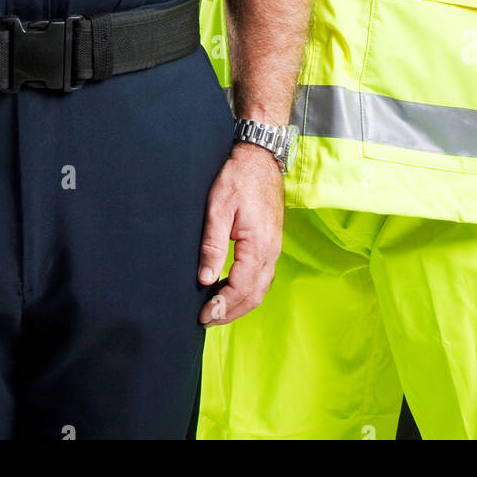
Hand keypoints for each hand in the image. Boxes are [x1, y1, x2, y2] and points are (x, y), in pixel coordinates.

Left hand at [196, 143, 284, 324]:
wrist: (260, 157)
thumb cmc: (238, 178)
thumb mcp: (218, 208)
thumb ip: (212, 245)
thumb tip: (205, 278)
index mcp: (258, 245)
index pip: (241, 288)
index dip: (222, 306)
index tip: (203, 316)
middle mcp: (271, 251)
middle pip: (255, 295)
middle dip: (231, 312)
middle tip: (207, 320)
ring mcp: (274, 247)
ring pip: (261, 288)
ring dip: (240, 304)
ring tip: (216, 310)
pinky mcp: (271, 242)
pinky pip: (262, 276)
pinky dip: (247, 290)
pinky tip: (230, 289)